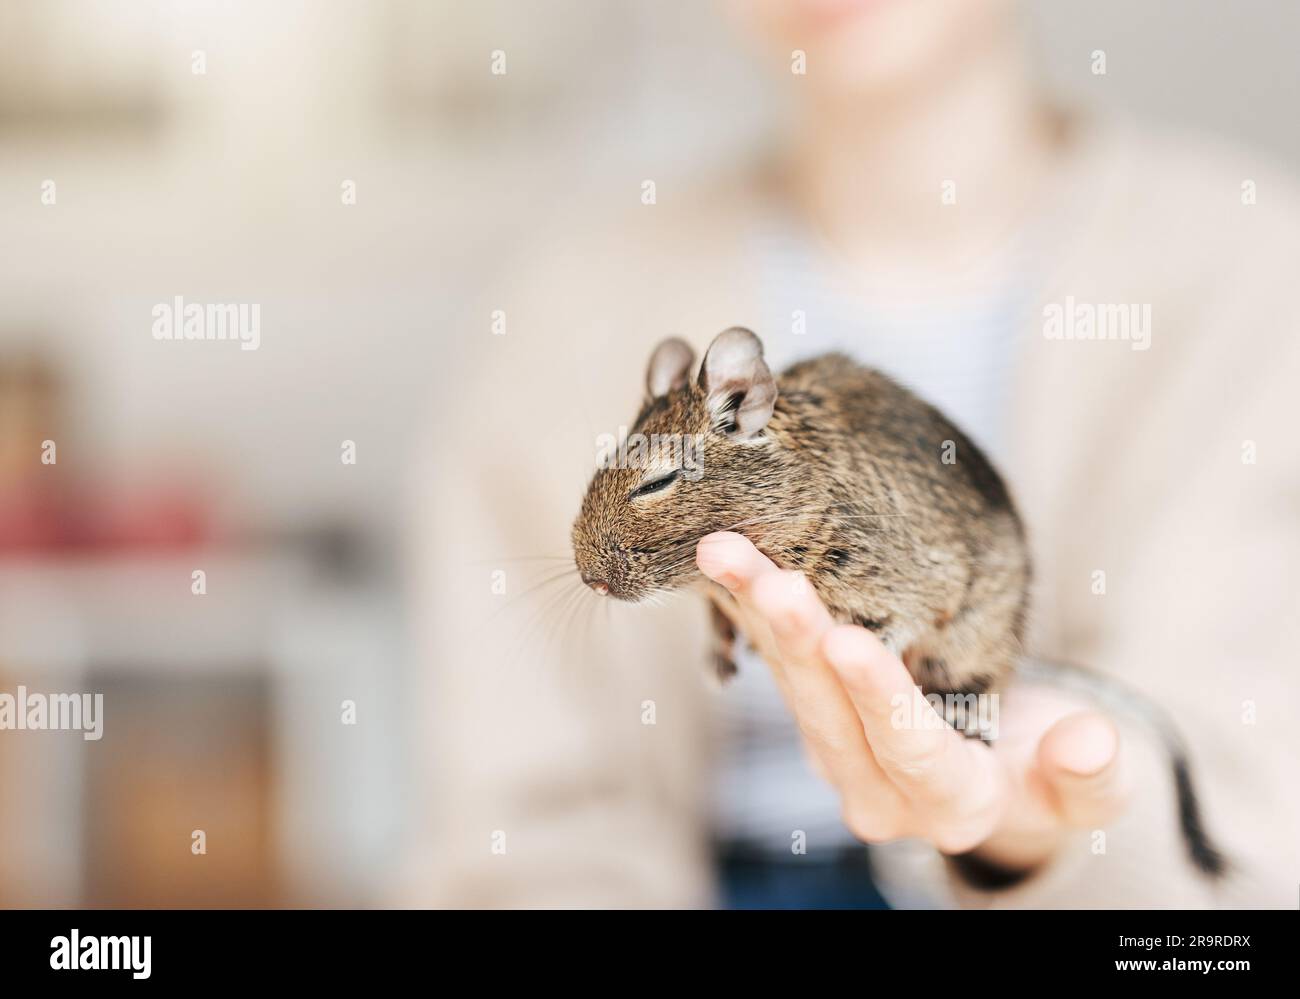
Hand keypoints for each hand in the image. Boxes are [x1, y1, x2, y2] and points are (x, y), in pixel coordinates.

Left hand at [696, 531, 1129, 874]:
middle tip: (772, 581)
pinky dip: (747, 604)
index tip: (849, 643)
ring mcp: (833, 748)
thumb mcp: (1085, 786)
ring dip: (756, 612)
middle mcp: (874, 786)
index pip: (911, 750)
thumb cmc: (1043, 765)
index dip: (881, 698)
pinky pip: (775, 653)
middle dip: (799, 642)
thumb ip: (1092, 776)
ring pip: (790, 677)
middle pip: (830, 713)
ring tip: (726, 551)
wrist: (994, 763)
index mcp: (948, 803)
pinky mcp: (811, 709)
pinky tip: (725, 555)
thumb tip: (1091, 741)